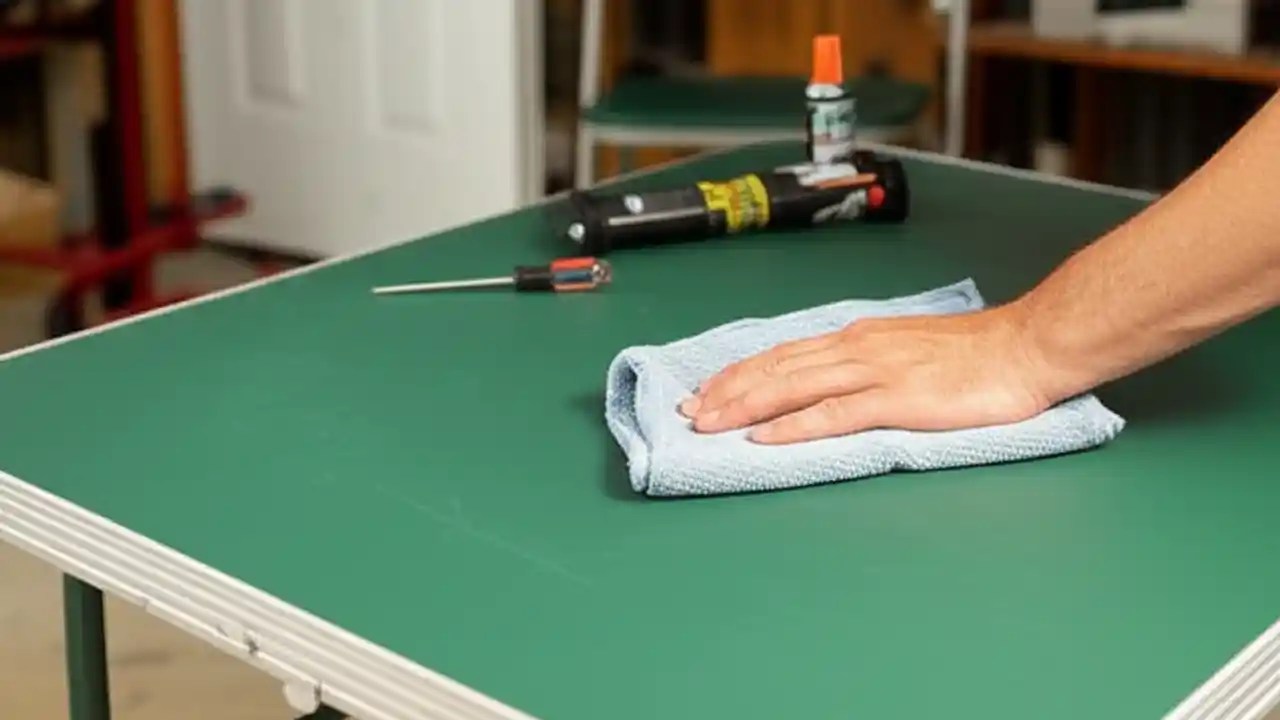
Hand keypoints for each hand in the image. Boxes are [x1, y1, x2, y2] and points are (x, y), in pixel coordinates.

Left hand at [678, 306, 1054, 443]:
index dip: (741, 372)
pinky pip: (833, 414)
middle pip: (776, 368)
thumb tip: (831, 382)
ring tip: (709, 424)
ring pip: (793, 387)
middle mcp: (857, 348)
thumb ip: (868, 363)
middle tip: (689, 411)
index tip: (707, 389)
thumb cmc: (976, 353)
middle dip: (727, 391)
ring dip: (745, 407)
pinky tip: (765, 438)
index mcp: (859, 337)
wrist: (1026, 347)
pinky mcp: (896, 400)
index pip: (785, 354)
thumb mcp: (908, 349)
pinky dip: (793, 427)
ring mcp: (874, 372)